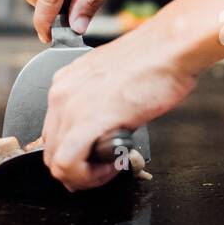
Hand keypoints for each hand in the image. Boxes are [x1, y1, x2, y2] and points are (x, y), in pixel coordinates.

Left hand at [40, 27, 196, 190]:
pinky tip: (111, 166)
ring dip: (84, 175)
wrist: (171, 48)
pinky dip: (88, 176)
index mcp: (67, 81)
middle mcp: (62, 93)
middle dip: (78, 169)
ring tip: (110, 168)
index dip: (75, 152)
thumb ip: (102, 105)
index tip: (97, 156)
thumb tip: (106, 128)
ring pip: (56, 163)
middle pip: (51, 150)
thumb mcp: (115, 81)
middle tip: (104, 168)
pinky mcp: (87, 121)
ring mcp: (71, 107)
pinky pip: (69, 164)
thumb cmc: (155, 60)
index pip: (54, 132)